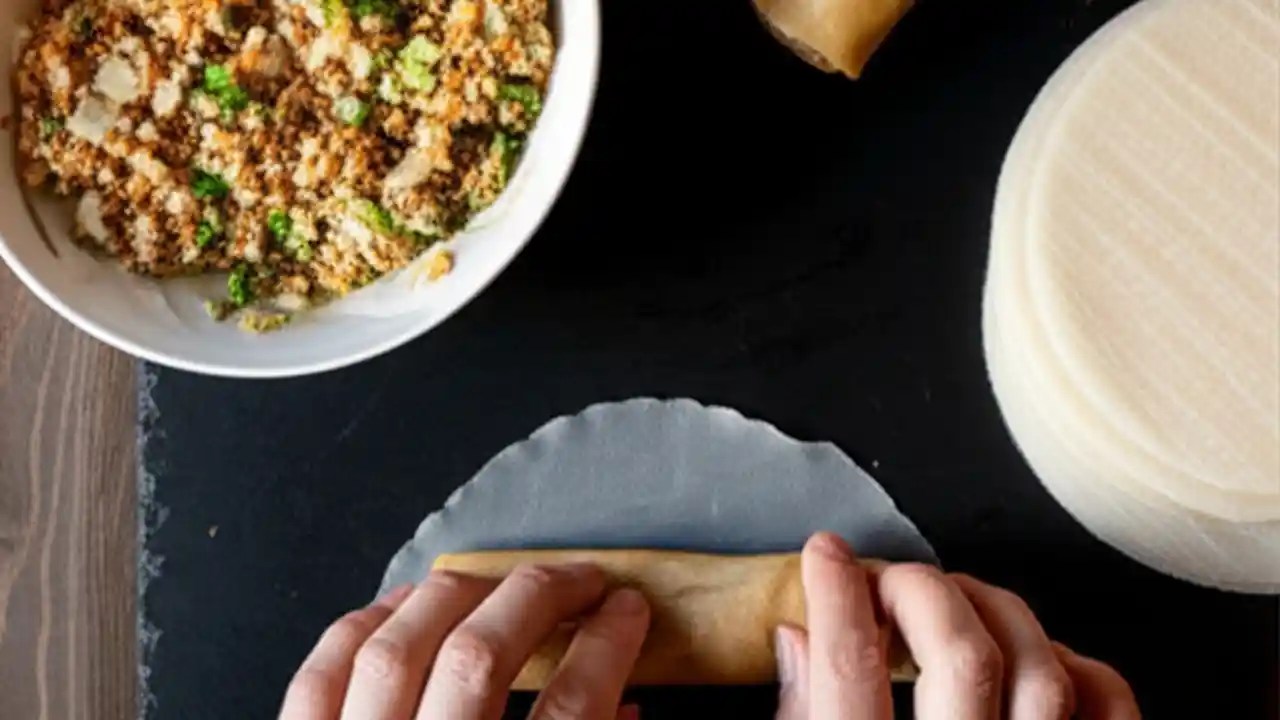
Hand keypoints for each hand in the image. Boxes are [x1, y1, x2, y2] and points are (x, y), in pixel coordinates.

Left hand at [280, 564, 648, 719]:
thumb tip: (623, 707)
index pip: (567, 713)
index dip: (607, 649)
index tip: (628, 611)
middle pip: (478, 659)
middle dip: (537, 599)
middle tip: (580, 581)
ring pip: (396, 652)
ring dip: (457, 599)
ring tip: (501, 581)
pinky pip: (320, 679)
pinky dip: (362, 627)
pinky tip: (405, 604)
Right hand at [775, 533, 1139, 719]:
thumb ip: (801, 717)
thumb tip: (795, 640)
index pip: (850, 671)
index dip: (836, 593)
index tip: (825, 553)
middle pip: (962, 658)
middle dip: (922, 591)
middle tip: (891, 577)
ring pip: (1044, 674)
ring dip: (997, 613)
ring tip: (960, 601)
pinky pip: (1108, 707)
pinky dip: (1080, 664)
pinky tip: (1038, 651)